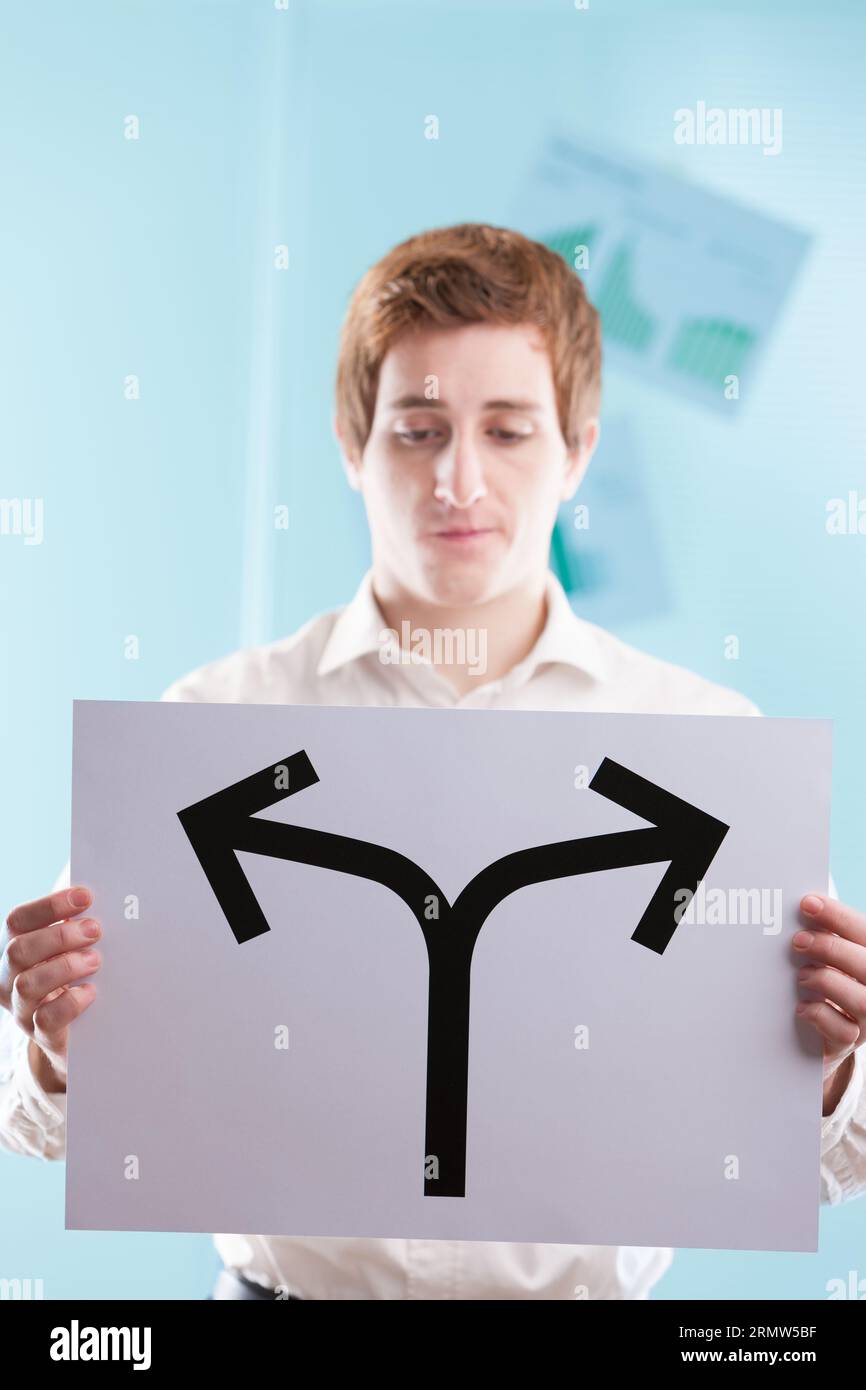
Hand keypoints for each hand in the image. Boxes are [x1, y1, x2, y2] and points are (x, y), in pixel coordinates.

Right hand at [0, 886, 101, 1092]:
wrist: (73, 1030)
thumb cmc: (73, 976)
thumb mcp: (69, 946)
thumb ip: (75, 920)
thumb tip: (93, 890)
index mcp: (15, 948)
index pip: (18, 920)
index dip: (49, 905)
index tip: (85, 897)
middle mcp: (10, 978)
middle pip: (18, 950)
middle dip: (58, 936)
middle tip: (95, 930)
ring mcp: (23, 1008)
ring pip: (27, 984)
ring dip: (64, 967)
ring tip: (95, 960)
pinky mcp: (42, 1034)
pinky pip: (46, 1019)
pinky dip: (70, 1002)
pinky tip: (90, 991)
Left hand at [794, 895, 865, 1115]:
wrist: (822, 1027)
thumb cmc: (825, 977)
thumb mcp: (828, 954)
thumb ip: (823, 933)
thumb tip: (801, 906)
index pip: (865, 931)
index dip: (839, 916)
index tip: (808, 903)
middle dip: (831, 948)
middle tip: (798, 940)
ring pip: (863, 1001)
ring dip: (827, 982)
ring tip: (801, 975)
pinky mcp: (849, 1041)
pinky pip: (843, 1032)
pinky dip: (820, 1016)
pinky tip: (801, 1007)